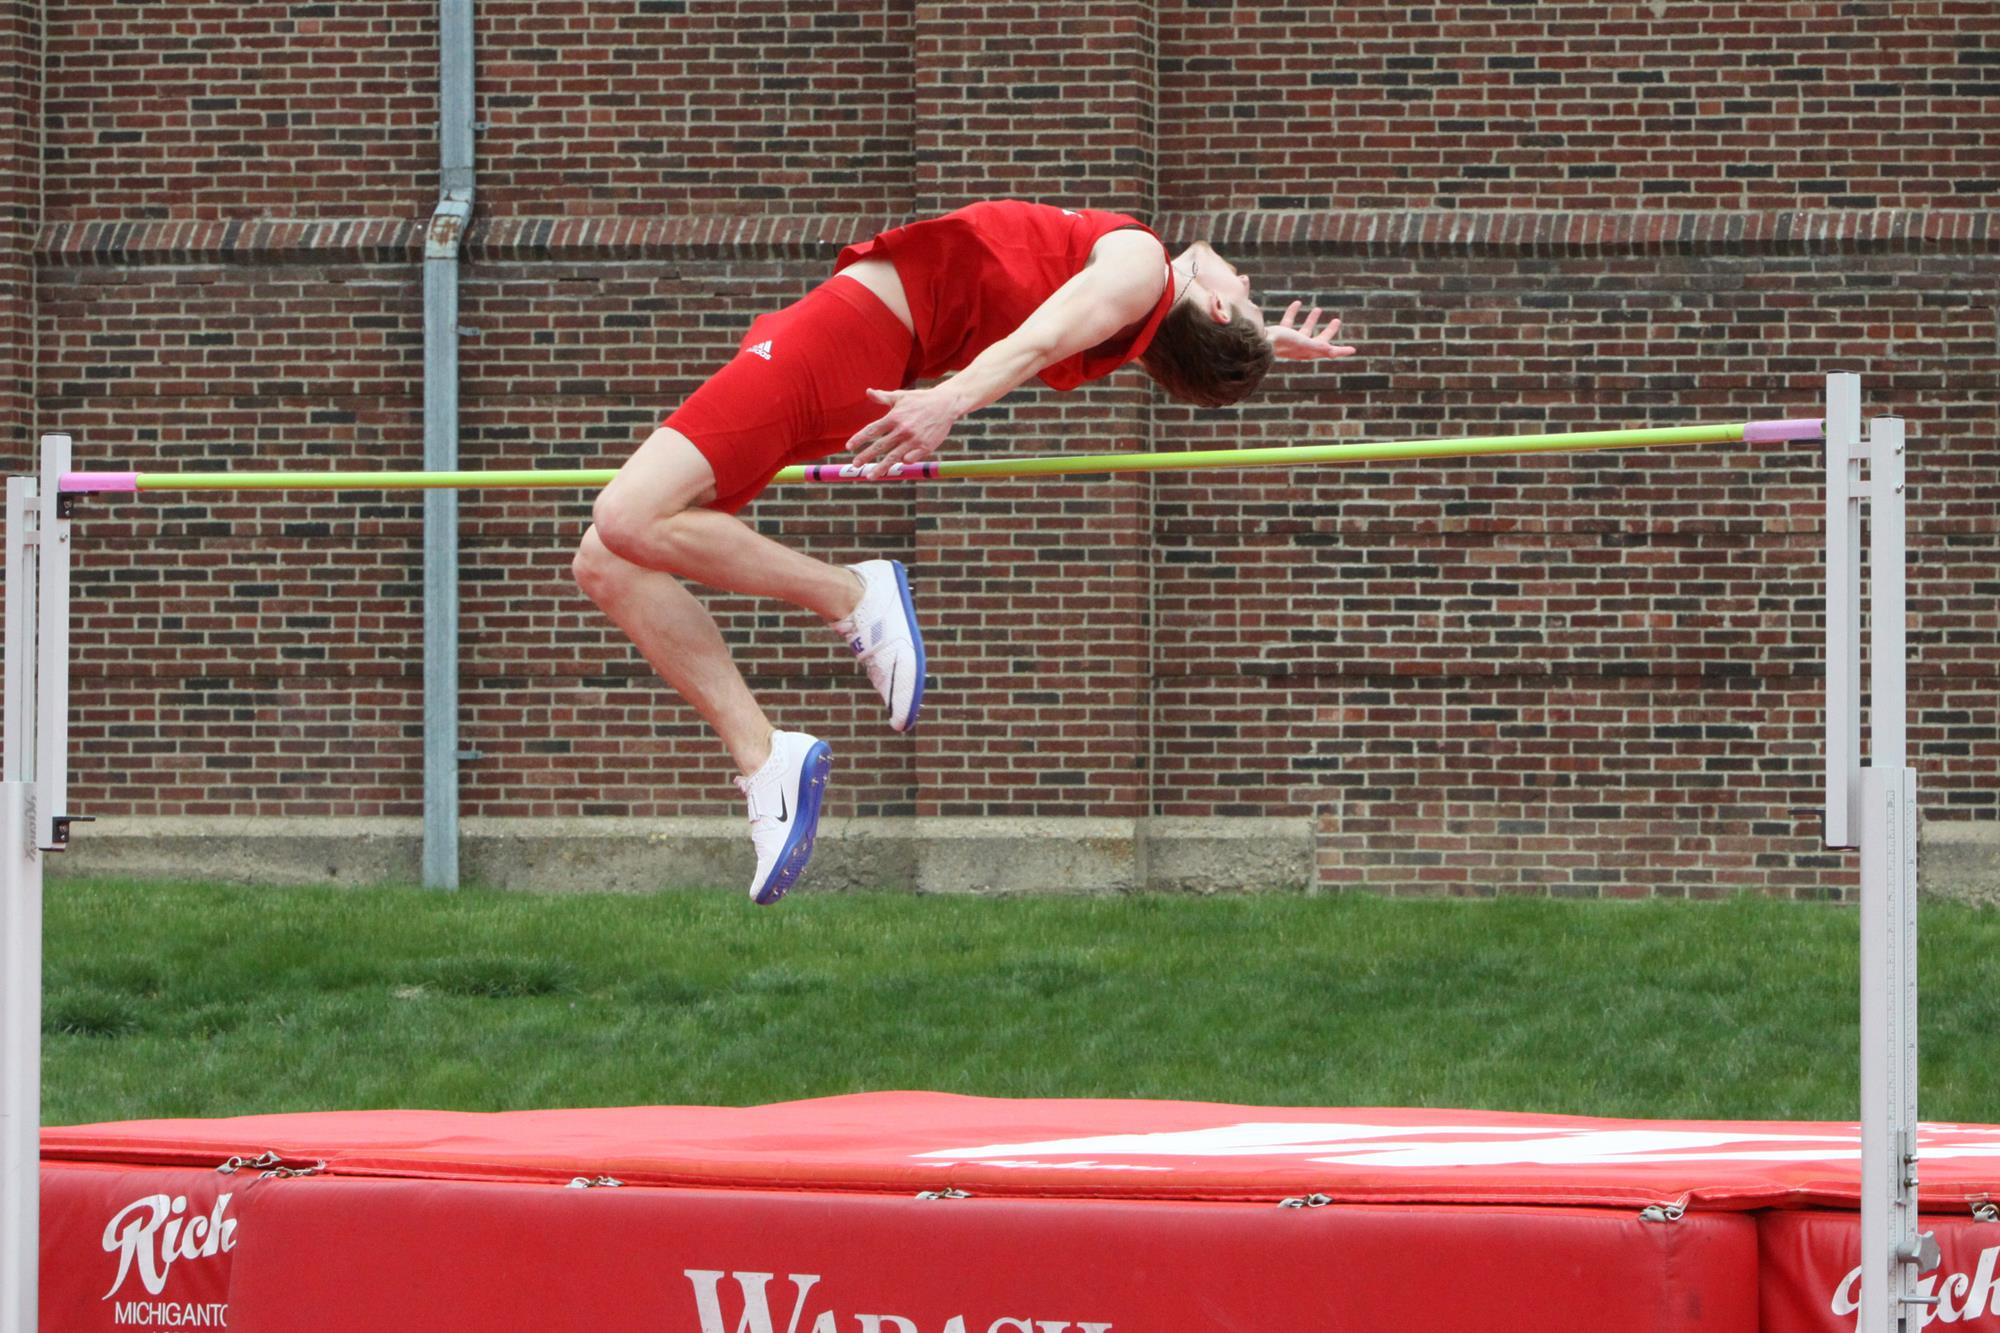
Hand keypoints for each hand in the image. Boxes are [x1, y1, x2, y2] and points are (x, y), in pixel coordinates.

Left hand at [845, 385, 970, 477]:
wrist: (946, 404)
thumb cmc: (921, 400)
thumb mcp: (901, 396)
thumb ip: (883, 397)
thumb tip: (868, 392)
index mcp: (894, 417)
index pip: (872, 430)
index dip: (859, 439)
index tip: (849, 447)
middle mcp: (902, 429)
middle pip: (879, 446)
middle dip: (865, 456)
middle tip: (855, 465)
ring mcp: (914, 440)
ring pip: (893, 457)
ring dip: (880, 468)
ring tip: (870, 476)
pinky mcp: (926, 447)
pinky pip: (911, 459)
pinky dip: (903, 462)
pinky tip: (898, 465)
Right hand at [1267, 301, 1357, 361]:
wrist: (1260, 342)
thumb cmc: (1282, 343)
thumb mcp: (1303, 343)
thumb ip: (1318, 347)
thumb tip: (1333, 351)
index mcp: (1310, 352)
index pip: (1329, 352)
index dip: (1341, 350)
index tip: (1353, 349)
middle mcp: (1302, 348)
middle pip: (1320, 340)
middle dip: (1329, 331)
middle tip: (1337, 320)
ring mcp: (1291, 341)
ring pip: (1305, 330)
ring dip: (1312, 320)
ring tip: (1318, 309)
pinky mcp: (1281, 334)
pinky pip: (1289, 322)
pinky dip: (1293, 312)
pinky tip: (1297, 303)